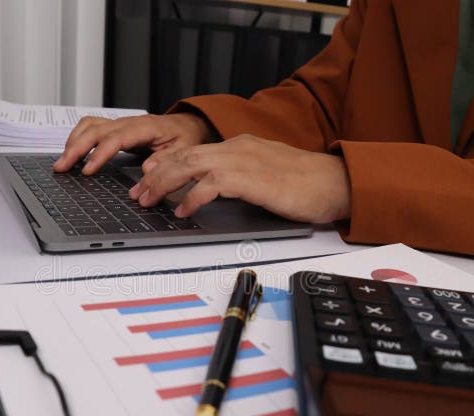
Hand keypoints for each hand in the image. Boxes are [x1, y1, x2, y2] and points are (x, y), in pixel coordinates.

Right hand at [53, 113, 216, 174]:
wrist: (186, 125)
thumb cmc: (184, 138)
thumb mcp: (183, 151)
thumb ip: (166, 160)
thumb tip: (147, 169)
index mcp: (144, 127)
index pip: (116, 138)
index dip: (100, 154)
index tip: (88, 170)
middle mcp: (128, 122)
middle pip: (95, 130)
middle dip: (76, 149)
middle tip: (62, 167)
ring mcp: (119, 123)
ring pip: (89, 126)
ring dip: (73, 142)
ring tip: (62, 162)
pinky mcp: (114, 128)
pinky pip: (91, 127)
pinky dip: (78, 137)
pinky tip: (72, 152)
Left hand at [130, 134, 350, 223]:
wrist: (335, 183)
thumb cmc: (304, 184)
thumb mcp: (264, 175)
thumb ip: (238, 179)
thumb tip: (213, 192)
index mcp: (239, 146)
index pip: (192, 152)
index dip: (165, 166)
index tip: (147, 181)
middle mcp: (237, 148)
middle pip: (184, 156)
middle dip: (156, 176)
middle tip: (138, 194)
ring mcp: (244, 160)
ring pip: (191, 166)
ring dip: (165, 184)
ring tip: (149, 201)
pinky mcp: (252, 178)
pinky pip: (212, 184)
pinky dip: (193, 196)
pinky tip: (182, 210)